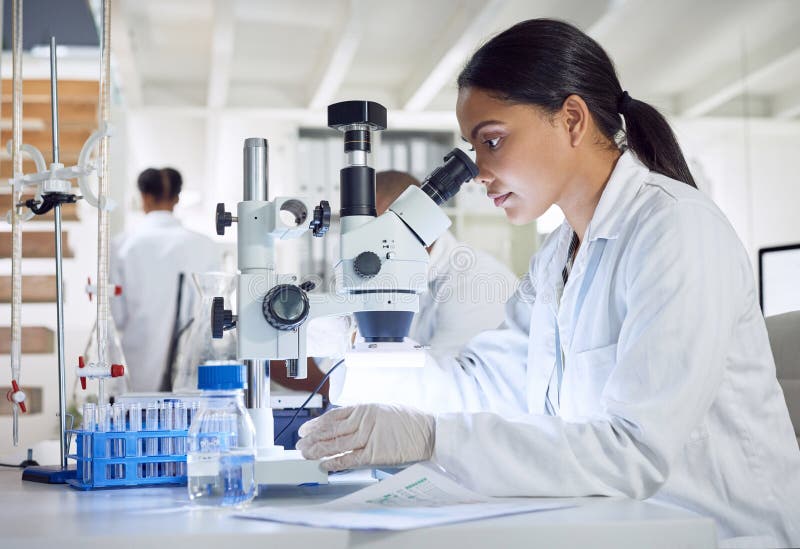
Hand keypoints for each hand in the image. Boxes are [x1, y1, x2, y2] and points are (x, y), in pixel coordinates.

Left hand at [297, 404, 434, 471]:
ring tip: (305, 454)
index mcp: (364, 409)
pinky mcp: (374, 454)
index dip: (316, 424)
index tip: (305, 429)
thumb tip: (344, 425)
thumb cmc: (409, 421)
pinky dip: (335, 463)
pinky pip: (350, 459)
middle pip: (330, 431)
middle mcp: (363, 422)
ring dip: (318, 450)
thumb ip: (363, 416)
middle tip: (299, 444)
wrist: (428, 432)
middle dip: (312, 438)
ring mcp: (368, 438)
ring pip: (336, 445)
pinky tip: (324, 465)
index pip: (333, 416)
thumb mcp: (382, 410)